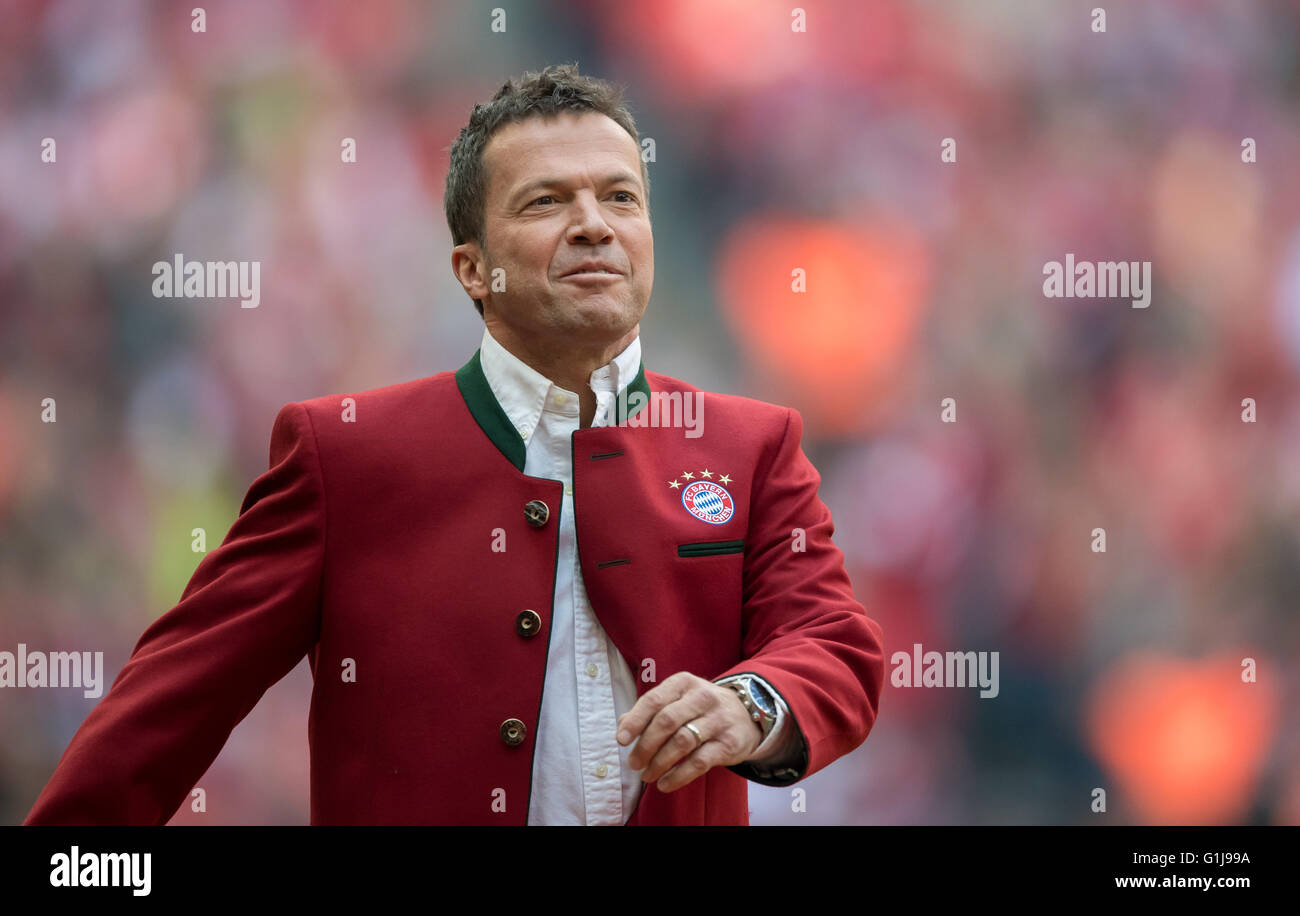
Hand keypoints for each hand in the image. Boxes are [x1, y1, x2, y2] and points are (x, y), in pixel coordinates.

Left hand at [616, 671, 763, 792]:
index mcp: (684, 683)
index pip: (654, 700)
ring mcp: (718, 720)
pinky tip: (665, 784)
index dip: (635, 721)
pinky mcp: (729, 743)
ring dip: (659, 763)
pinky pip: (699, 762)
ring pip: (682, 742)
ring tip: (647, 776)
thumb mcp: (677, 700)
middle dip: (645, 746)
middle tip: (634, 764)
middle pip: (667, 721)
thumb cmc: (700, 708)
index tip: (621, 740)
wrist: (747, 714)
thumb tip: (623, 726)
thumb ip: (650, 711)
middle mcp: (702, 697)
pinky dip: (678, 776)